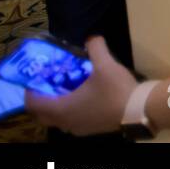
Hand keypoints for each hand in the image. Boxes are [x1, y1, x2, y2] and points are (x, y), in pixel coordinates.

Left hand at [24, 36, 138, 136]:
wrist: (138, 110)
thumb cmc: (116, 90)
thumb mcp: (106, 64)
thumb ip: (96, 48)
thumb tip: (92, 38)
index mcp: (62, 107)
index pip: (33, 103)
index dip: (31, 90)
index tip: (37, 79)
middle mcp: (65, 122)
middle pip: (41, 115)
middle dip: (41, 101)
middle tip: (49, 85)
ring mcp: (77, 128)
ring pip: (57, 120)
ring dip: (55, 107)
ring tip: (66, 91)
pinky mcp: (89, 130)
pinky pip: (70, 123)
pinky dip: (68, 113)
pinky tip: (83, 100)